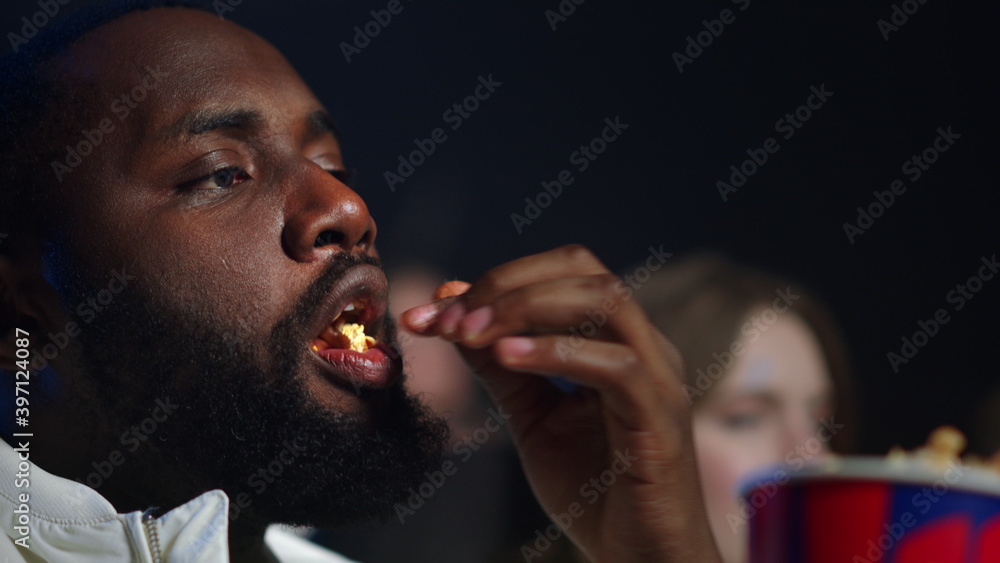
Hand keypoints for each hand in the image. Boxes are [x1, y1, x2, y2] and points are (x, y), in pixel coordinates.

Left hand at [401, 245, 720, 561]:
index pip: (563, 273)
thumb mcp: (532, 418)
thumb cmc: (596, 492)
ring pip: (604, 302)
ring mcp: (658, 379)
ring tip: (470, 332)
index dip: (496, 280)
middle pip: (585, 271)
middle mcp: (645, 347)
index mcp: (618, 341)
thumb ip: (499, 365)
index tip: (432, 313)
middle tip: (449, 319)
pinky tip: (507, 357)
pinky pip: (616, 367)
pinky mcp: (659, 419)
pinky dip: (556, 352)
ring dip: (526, 307)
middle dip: (507, 284)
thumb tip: (452, 308)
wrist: (640, 561)